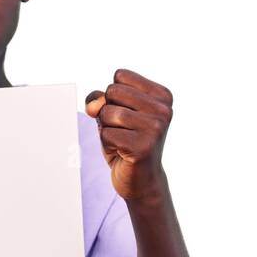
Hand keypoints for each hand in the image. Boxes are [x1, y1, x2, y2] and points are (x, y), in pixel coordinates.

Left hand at [85, 68, 172, 202]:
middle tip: (124, 131)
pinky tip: (122, 153)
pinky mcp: (143, 147)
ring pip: (107, 113)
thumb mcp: (112, 114)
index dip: (113, 97)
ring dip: (107, 129)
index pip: (120, 76)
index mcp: (162, 95)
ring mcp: (156, 128)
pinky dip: (107, 145)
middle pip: (112, 91)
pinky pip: (106, 135)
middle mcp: (163, 109)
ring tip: (123, 142)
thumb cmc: (126, 142)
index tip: (129, 116)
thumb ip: (100, 99)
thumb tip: (93, 105)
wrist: (141, 180)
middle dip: (108, 112)